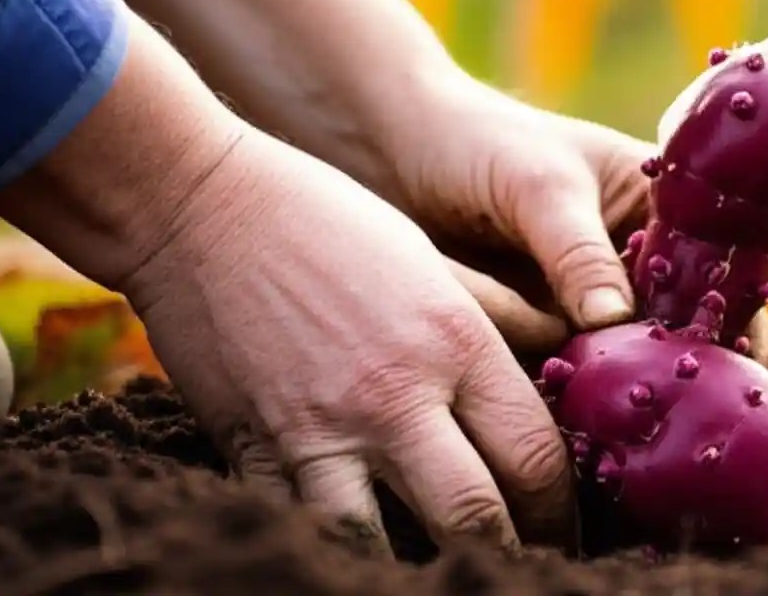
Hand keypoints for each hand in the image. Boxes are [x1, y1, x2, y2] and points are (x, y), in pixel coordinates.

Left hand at [85, 0, 767, 367]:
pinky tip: (581, 433)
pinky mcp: (545, 337)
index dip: (735, 318)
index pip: (721, 268)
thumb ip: (576, 251)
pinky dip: (581, 405)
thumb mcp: (536, 187)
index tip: (734, 370)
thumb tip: (615, 321)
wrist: (389, 154)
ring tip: (638, 438)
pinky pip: (576, 378)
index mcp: (660, 207)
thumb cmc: (475, 144)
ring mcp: (591, 303)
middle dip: (686, 370)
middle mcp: (636, 259)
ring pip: (632, 361)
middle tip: (687, 420)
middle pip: (684, 327)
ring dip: (633, 395)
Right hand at [121, 126, 573, 553]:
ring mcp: (320, 431)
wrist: (201, 207)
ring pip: (385, 545)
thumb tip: (565, 346)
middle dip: (516, 554)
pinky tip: (363, 550)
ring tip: (448, 568)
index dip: (562, 509)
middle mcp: (396, 396)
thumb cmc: (330, 224)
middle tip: (528, 566)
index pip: (534, 457)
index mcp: (455, 344)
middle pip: (476, 516)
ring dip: (424, 565)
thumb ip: (503, 315)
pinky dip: (337, 546)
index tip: (566, 528)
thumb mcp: (434, 259)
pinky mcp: (255, 451)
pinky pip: (304, 526)